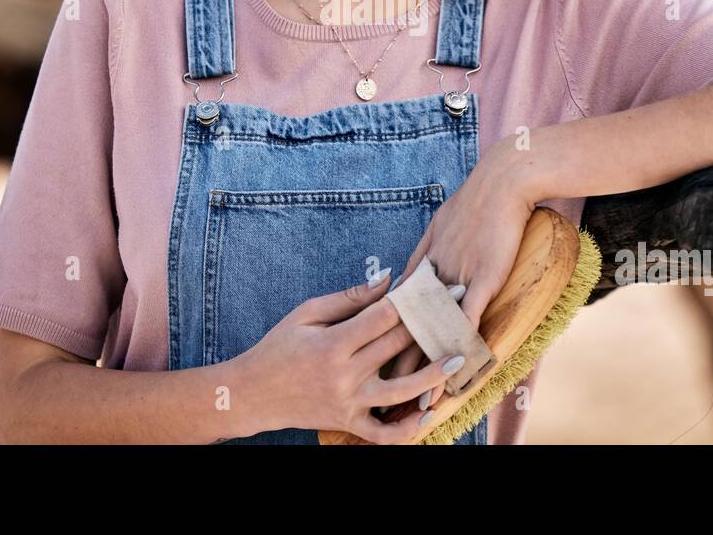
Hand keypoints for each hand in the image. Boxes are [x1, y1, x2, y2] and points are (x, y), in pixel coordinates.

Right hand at [235, 271, 467, 443]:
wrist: (253, 393)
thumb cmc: (279, 346)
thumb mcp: (307, 313)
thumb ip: (349, 299)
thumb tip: (386, 279)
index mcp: (333, 343)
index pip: (384, 316)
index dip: (415, 297)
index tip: (440, 284)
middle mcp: (344, 374)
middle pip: (396, 347)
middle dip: (429, 325)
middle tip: (459, 307)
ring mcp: (348, 402)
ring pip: (400, 391)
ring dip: (433, 376)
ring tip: (458, 360)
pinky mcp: (348, 422)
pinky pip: (382, 433)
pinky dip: (407, 428)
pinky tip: (430, 413)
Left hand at [381, 138, 539, 411]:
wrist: (502, 180)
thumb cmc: (478, 198)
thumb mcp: (443, 224)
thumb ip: (430, 249)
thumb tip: (419, 268)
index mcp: (422, 260)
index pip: (396, 308)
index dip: (384, 337)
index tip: (369, 359)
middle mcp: (432, 273)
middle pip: (406, 327)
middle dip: (394, 363)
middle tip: (380, 392)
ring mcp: (455, 279)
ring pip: (433, 332)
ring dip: (425, 369)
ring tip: (416, 400)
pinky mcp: (481, 281)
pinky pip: (466, 323)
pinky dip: (458, 352)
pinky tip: (454, 375)